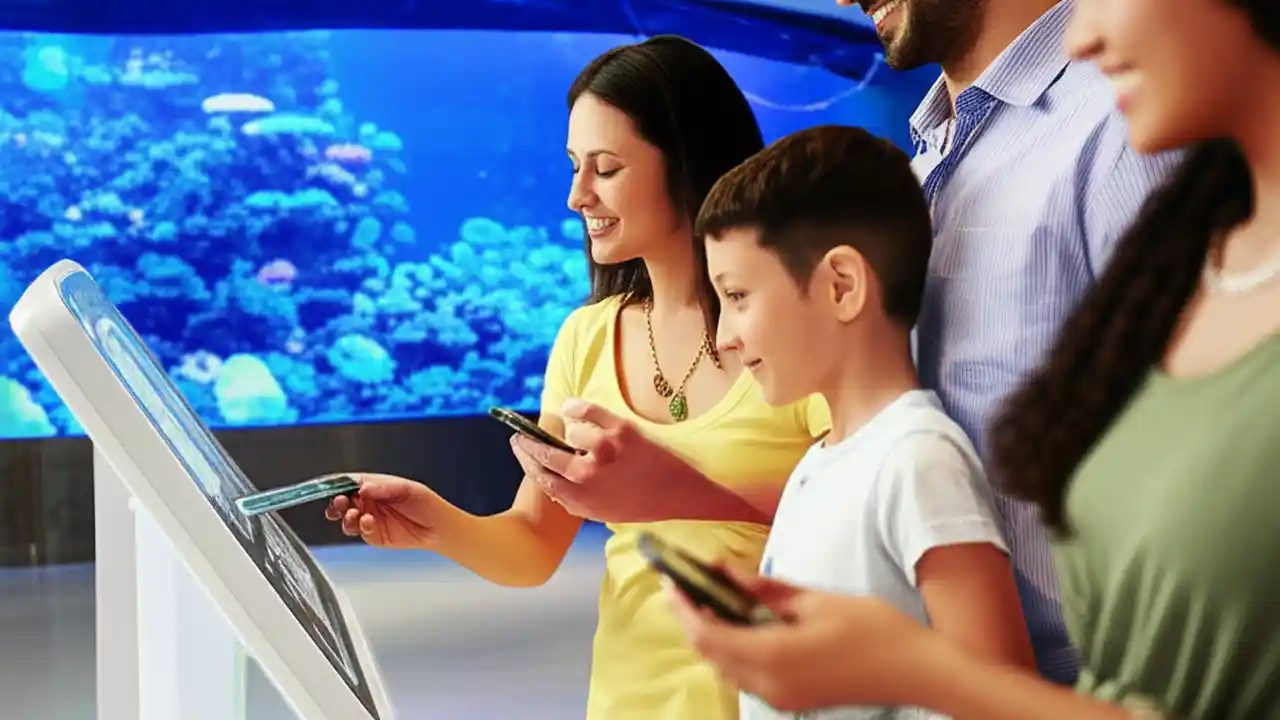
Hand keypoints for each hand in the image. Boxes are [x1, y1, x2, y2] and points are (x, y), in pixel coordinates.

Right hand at [322, 473, 442, 548]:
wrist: (438, 527)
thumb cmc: (425, 502)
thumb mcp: (406, 488)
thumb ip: (383, 488)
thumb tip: (362, 488)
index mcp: (373, 486)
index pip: (349, 482)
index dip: (337, 484)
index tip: (328, 486)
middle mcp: (368, 502)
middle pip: (343, 501)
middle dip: (337, 501)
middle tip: (341, 501)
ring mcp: (369, 519)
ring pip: (346, 518)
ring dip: (346, 516)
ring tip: (354, 513)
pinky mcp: (374, 535)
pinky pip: (361, 532)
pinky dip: (361, 527)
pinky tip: (369, 522)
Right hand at [508, 399, 698, 522]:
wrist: (680, 493)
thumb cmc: (640, 503)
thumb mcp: (600, 513)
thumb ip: (572, 499)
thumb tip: (547, 478)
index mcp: (581, 499)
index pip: (541, 476)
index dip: (526, 460)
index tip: (519, 447)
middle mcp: (587, 476)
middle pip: (545, 454)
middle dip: (529, 443)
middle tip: (522, 434)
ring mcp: (604, 451)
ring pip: (569, 432)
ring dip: (573, 432)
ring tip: (580, 435)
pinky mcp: (621, 430)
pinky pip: (584, 411)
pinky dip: (573, 407)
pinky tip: (570, 408)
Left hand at [668, 566, 934, 712]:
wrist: (918, 672)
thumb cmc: (874, 631)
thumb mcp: (816, 601)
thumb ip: (765, 590)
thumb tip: (726, 574)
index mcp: (773, 657)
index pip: (707, 634)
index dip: (684, 606)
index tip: (672, 579)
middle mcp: (770, 684)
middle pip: (711, 653)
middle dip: (694, 617)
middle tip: (686, 583)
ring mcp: (781, 697)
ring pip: (727, 665)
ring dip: (713, 632)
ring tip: (711, 596)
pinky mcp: (792, 699)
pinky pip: (748, 673)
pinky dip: (735, 646)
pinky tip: (741, 620)